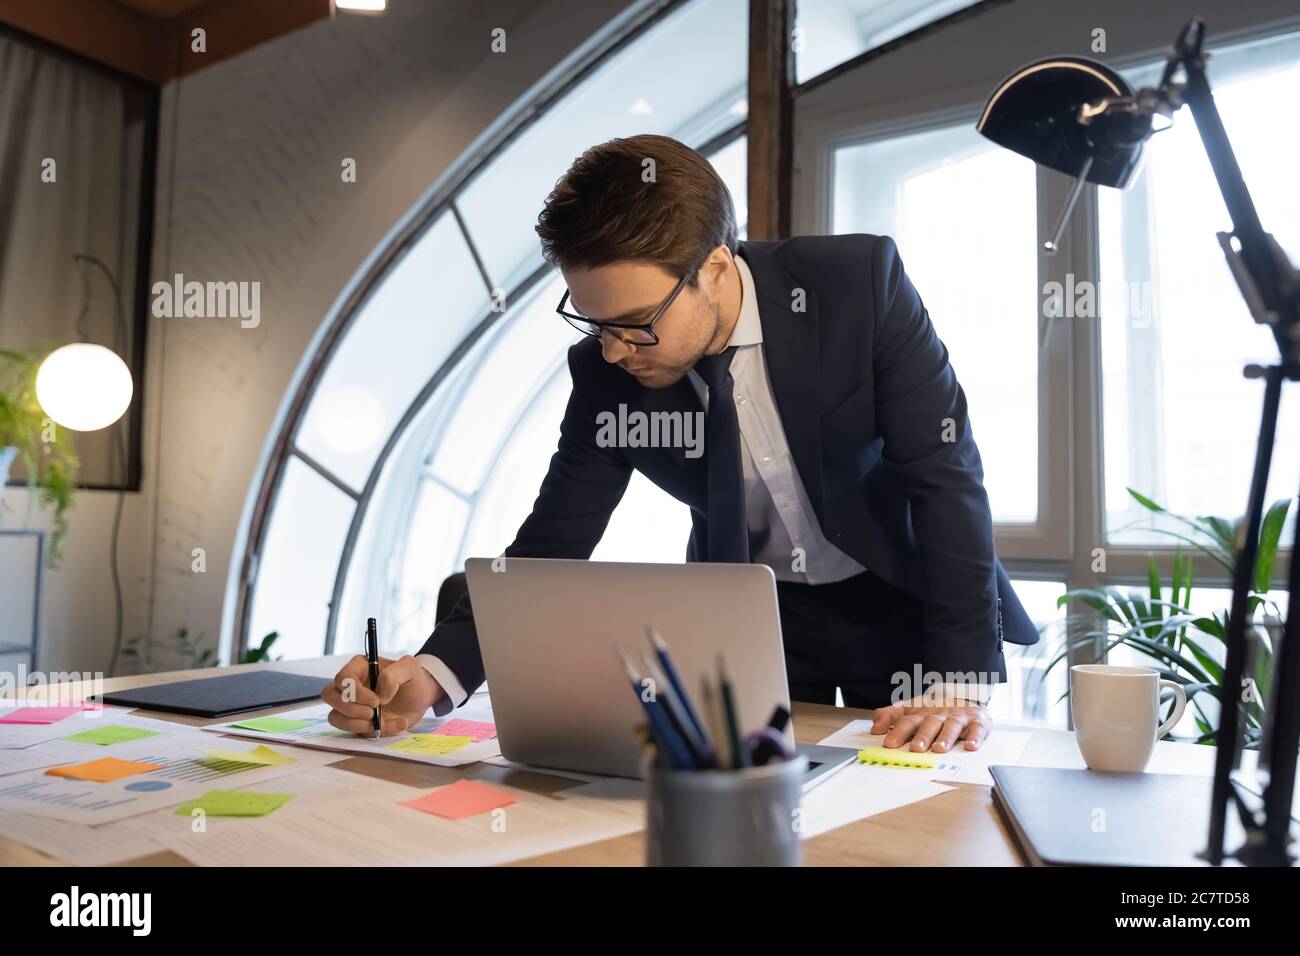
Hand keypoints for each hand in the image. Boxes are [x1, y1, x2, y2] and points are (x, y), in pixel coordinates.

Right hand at [321, 655, 441, 736]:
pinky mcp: (356, 721)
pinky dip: (372, 732)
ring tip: (380, 720)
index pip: (342, 678)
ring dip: (357, 723)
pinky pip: (351, 731)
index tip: (376, 701)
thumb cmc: (413, 679)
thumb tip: (379, 695)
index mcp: (359, 667)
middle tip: (372, 712)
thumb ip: (393, 675)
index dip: (355, 692)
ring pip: (335, 716)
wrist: (421, 699)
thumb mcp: (410, 668)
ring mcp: (351, 705)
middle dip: (350, 709)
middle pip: (329, 696)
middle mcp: (351, 685)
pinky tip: (394, 725)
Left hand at [870, 697, 990, 752]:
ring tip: (939, 749)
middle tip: (915, 749)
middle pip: (929, 723)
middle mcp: (939, 714)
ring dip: (945, 737)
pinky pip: (977, 729)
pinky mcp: (977, 721)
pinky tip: (970, 746)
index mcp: (921, 713)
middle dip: (922, 736)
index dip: (898, 731)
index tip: (889, 743)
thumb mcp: (911, 710)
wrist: (966, 694)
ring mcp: (958, 717)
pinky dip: (975, 737)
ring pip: (951, 726)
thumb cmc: (935, 709)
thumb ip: (891, 717)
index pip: (907, 721)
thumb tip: (875, 727)